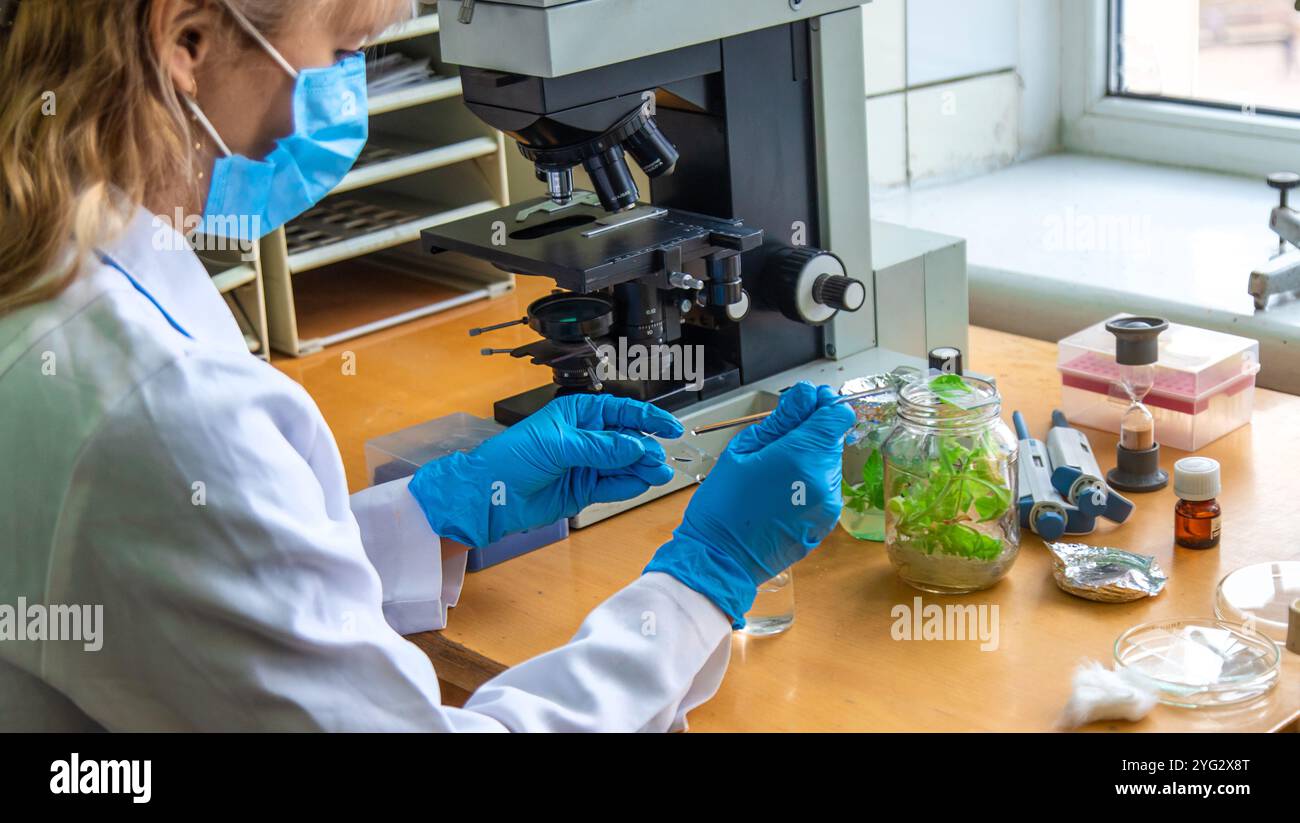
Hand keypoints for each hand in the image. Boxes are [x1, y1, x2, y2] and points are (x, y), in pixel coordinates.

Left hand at [408, 394, 682, 547]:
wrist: (492, 494)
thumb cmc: (512, 457)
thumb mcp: (559, 445)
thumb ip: (600, 447)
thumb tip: (635, 446)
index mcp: (578, 414)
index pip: (621, 411)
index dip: (647, 418)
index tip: (669, 427)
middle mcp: (586, 437)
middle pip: (627, 439)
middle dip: (646, 447)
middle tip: (659, 458)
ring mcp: (587, 464)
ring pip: (625, 464)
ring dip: (642, 468)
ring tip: (657, 474)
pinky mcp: (585, 489)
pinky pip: (614, 486)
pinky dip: (628, 486)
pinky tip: (639, 484)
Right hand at [644, 382, 853, 625]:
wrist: (720, 558)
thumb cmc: (723, 505)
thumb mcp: (743, 451)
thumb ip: (781, 420)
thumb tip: (805, 395)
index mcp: (801, 457)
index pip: (838, 416)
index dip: (824, 405)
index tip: (806, 406)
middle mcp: (822, 480)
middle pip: (833, 439)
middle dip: (811, 434)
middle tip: (776, 443)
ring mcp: (827, 505)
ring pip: (829, 465)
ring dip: (809, 460)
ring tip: (773, 473)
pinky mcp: (824, 523)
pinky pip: (823, 490)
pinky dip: (808, 484)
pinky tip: (780, 493)